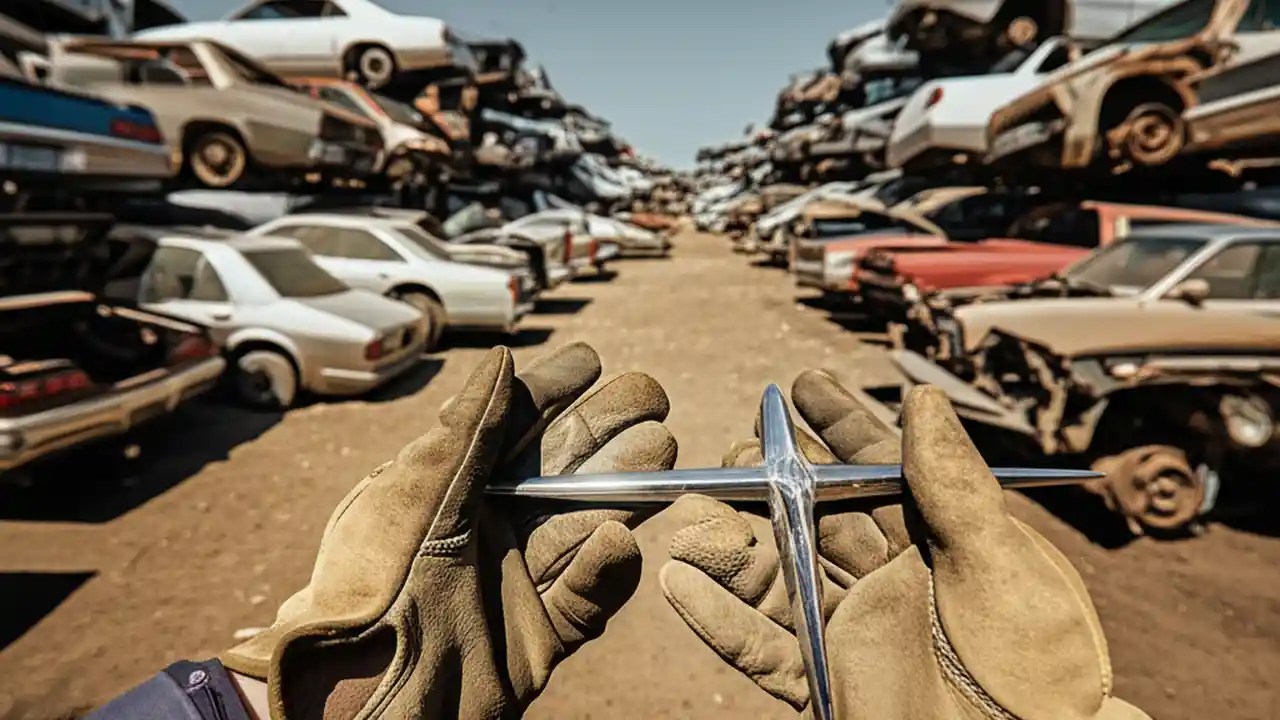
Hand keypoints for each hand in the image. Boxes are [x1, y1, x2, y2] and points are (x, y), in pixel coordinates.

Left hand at [222, 343, 675, 718]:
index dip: (555, 389)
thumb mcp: (415, 491)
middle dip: (608, 431)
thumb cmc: (371, 582)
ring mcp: (518, 581)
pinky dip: (606, 572)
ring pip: (586, 523)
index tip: (593, 361)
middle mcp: (491, 527)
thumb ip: (469, 428)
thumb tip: (504, 358)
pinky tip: (621, 541)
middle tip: (652, 403)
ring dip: (624, 488)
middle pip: (564, 469)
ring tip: (661, 450)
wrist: (362, 691)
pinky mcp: (538, 637)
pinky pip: (585, 599)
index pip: (515, 424)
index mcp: (457, 485)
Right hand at [660, 371, 1148, 718]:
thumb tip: (922, 401)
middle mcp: (884, 577)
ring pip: (774, 575)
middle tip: (740, 450)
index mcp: (932, 540)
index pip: (875, 469)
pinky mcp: (825, 676)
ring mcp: (849, 626)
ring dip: (729, 544)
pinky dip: (716, 618)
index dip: (840, 425)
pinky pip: (760, 646)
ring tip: (691, 512)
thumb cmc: (1038, 667)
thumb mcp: (1005, 566)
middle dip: (772, 478)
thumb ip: (954, 488)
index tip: (806, 385)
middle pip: (812, 515)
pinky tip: (679, 581)